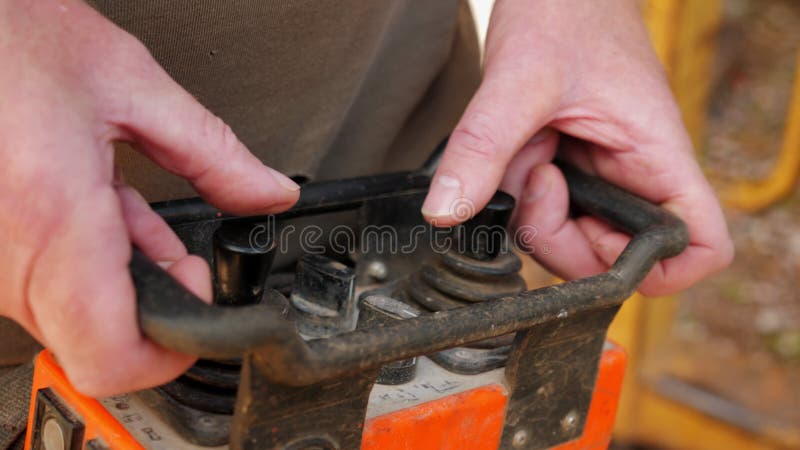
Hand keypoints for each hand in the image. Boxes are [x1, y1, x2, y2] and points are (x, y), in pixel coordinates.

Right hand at [0, 0, 298, 395]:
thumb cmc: (10, 37)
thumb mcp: (130, 84)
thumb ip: (213, 152)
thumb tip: (268, 193)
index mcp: (52, 218)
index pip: (113, 357)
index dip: (172, 350)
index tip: (203, 306)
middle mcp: (7, 255)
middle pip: (99, 341)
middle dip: (158, 301)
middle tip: (179, 252)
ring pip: (73, 316)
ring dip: (123, 276)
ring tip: (133, 213)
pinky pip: (44, 286)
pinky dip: (88, 261)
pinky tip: (105, 212)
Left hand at [422, 0, 732, 294]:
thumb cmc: (564, 12)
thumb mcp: (519, 80)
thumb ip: (482, 148)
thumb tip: (447, 212)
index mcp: (655, 157)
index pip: (699, 246)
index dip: (657, 269)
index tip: (596, 244)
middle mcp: (634, 175)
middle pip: (611, 257)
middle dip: (558, 236)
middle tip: (532, 178)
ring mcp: (600, 176)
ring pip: (569, 239)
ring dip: (530, 212)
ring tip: (522, 150)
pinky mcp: (571, 170)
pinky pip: (544, 210)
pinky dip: (517, 196)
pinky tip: (516, 154)